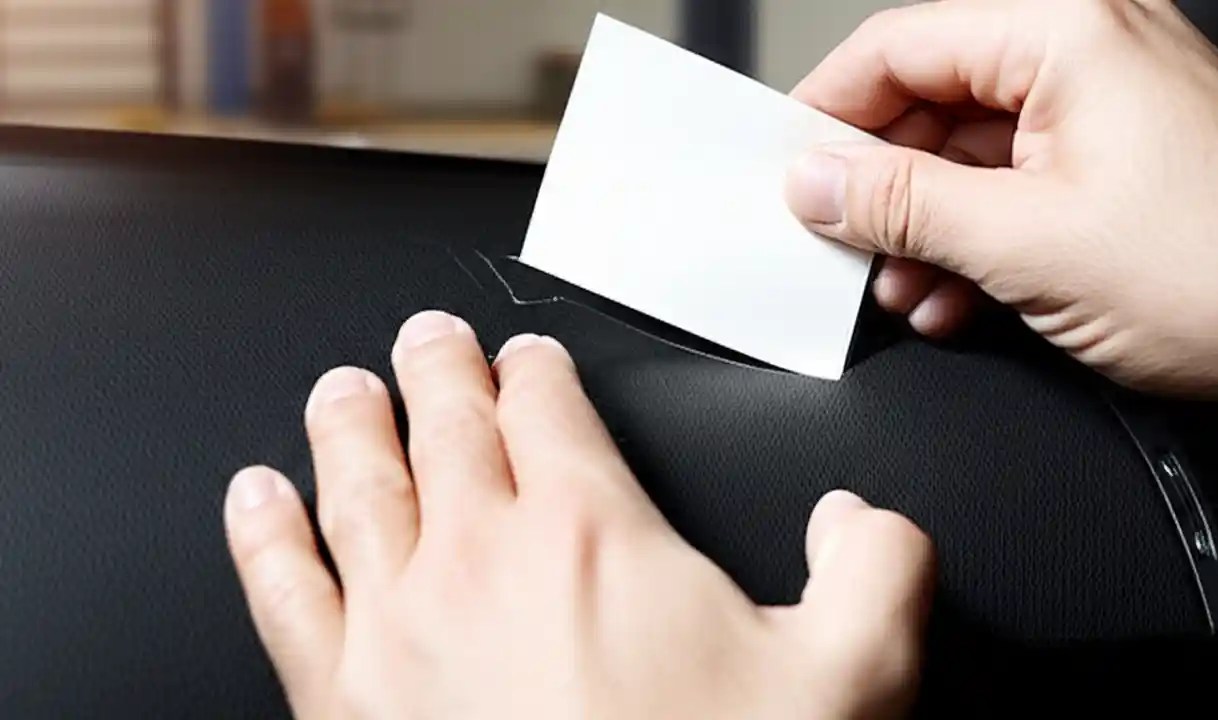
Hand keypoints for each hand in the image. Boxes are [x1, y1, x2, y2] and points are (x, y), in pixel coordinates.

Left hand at [223, 311, 934, 718]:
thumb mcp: (851, 680)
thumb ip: (876, 571)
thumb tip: (860, 519)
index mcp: (594, 535)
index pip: (550, 410)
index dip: (538, 371)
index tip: (529, 359)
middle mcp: (484, 559)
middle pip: (448, 424)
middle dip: (438, 369)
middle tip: (427, 338)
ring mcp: (401, 625)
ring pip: (360, 483)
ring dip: (351, 424)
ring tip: (344, 389)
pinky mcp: (341, 699)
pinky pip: (284, 588)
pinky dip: (265, 532)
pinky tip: (257, 499)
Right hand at [785, 0, 1217, 398]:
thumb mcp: (1027, 243)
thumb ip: (903, 204)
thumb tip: (818, 182)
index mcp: (1068, 33)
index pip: (899, 46)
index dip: (827, 111)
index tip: (787, 169)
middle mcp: (1090, 52)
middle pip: (929, 98)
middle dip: (880, 184)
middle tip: (841, 242)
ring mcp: (1108, 107)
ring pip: (967, 150)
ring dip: (923, 225)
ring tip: (905, 286)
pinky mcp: (1119, 163)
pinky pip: (1013, 183)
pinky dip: (973, 239)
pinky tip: (954, 294)